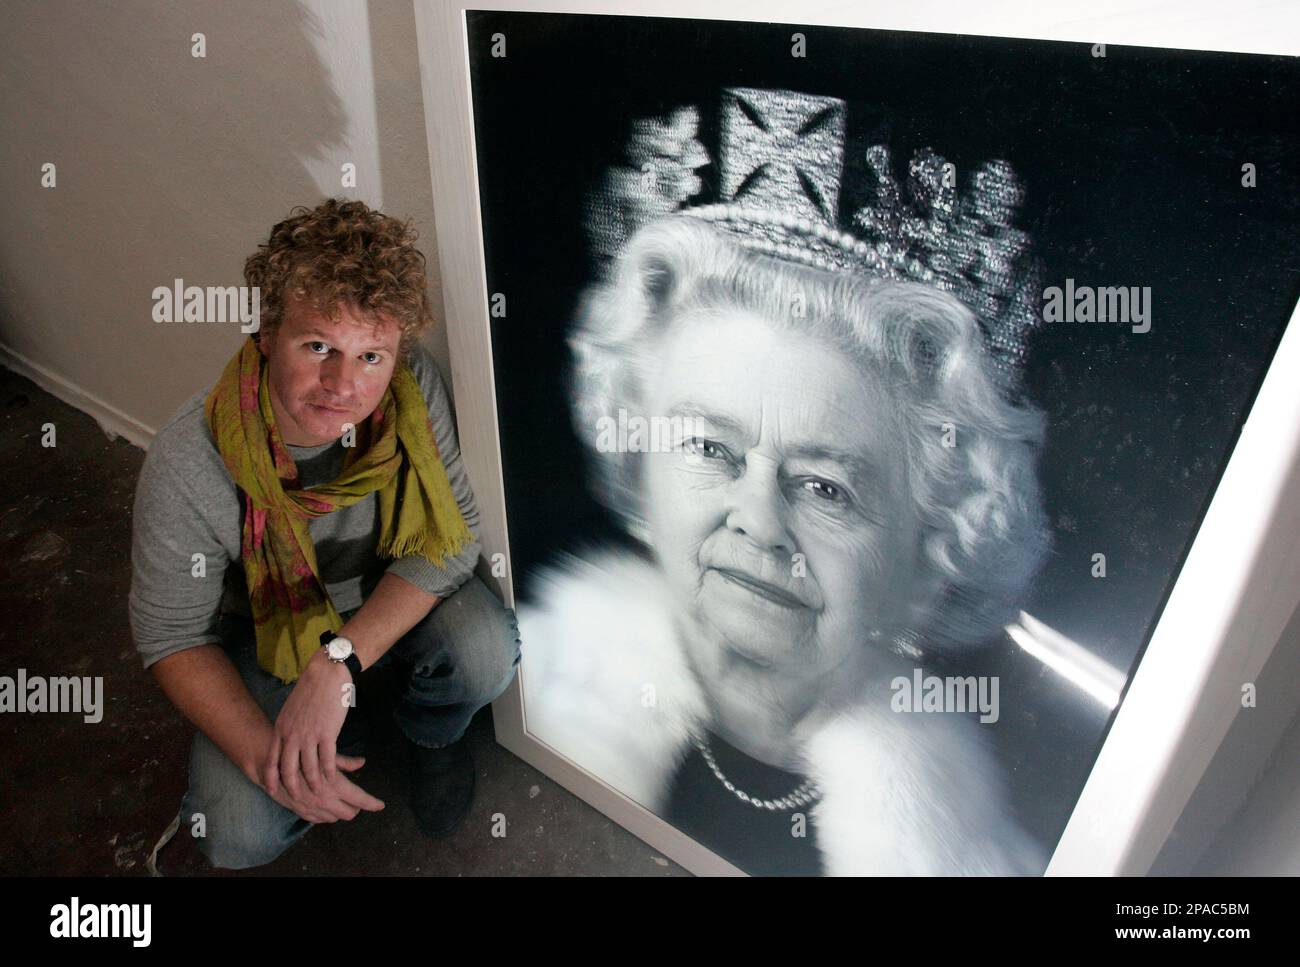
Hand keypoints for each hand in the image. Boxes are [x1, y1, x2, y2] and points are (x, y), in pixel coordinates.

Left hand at [262, 653, 379, 821]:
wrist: (325, 673)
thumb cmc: (311, 688)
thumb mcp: (291, 708)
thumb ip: (288, 726)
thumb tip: (288, 738)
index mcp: (281, 729)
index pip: (272, 759)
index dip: (271, 777)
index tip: (272, 790)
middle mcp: (292, 735)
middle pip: (288, 769)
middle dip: (291, 788)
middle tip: (296, 800)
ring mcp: (309, 736)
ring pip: (308, 769)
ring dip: (313, 785)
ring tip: (318, 796)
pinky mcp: (327, 733)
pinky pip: (327, 760)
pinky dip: (329, 773)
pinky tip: (333, 780)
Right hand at [263, 752, 384, 823]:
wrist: (270, 761)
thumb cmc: (301, 751)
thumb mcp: (325, 753)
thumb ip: (345, 762)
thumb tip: (362, 762)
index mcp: (334, 784)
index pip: (360, 800)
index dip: (372, 803)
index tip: (381, 805)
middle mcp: (324, 799)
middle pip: (349, 813)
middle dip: (356, 807)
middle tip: (359, 799)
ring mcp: (311, 808)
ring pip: (334, 817)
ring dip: (341, 810)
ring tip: (343, 799)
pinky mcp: (299, 811)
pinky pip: (318, 820)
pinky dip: (326, 814)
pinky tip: (327, 803)